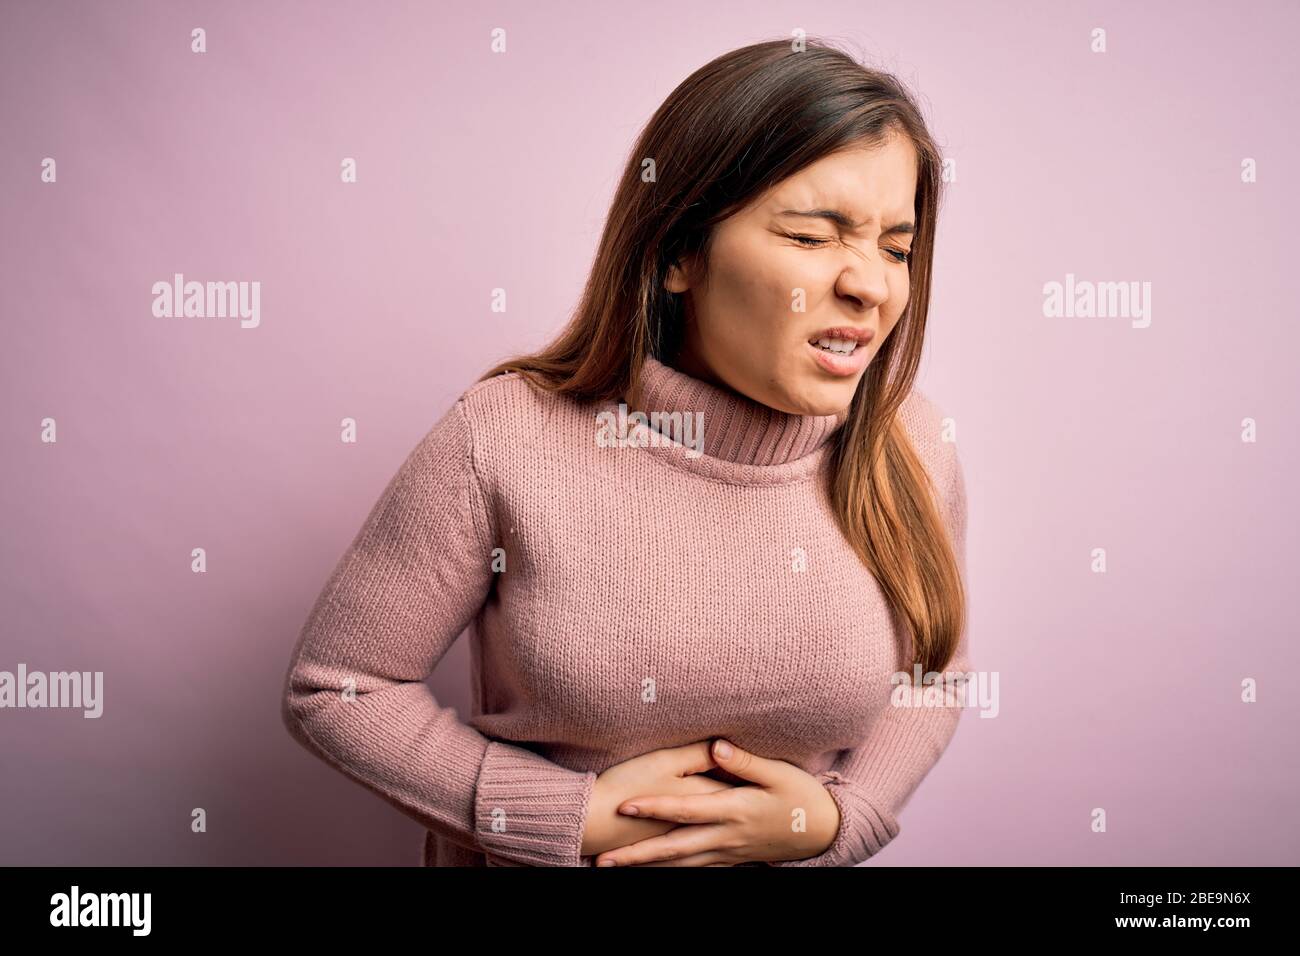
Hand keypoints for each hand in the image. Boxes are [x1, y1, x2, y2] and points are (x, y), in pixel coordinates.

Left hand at [593, 738, 839, 866]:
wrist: (825, 832)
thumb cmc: (802, 796)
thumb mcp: (779, 772)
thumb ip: (744, 760)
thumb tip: (715, 745)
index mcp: (734, 810)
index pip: (686, 809)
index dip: (655, 807)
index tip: (626, 806)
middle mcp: (726, 836)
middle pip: (674, 848)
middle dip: (637, 854)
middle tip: (605, 859)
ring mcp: (729, 852)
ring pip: (681, 863)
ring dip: (648, 867)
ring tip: (616, 868)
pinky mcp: (733, 859)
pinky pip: (696, 868)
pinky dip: (673, 871)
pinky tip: (653, 871)